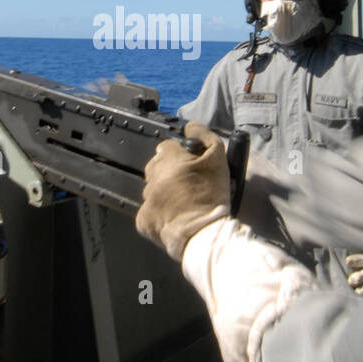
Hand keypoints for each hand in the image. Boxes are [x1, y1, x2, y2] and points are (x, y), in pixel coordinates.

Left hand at [135, 122, 230, 259]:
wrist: (204, 234)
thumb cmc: (212, 197)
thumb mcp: (219, 159)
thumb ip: (205, 136)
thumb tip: (190, 127)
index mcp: (168, 160)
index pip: (167, 147)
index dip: (181, 155)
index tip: (190, 166)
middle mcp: (153, 177)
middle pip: (157, 167)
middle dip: (170, 172)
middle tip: (188, 185)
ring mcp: (146, 199)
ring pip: (152, 189)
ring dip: (164, 192)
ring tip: (183, 202)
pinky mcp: (143, 219)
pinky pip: (149, 211)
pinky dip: (159, 213)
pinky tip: (175, 216)